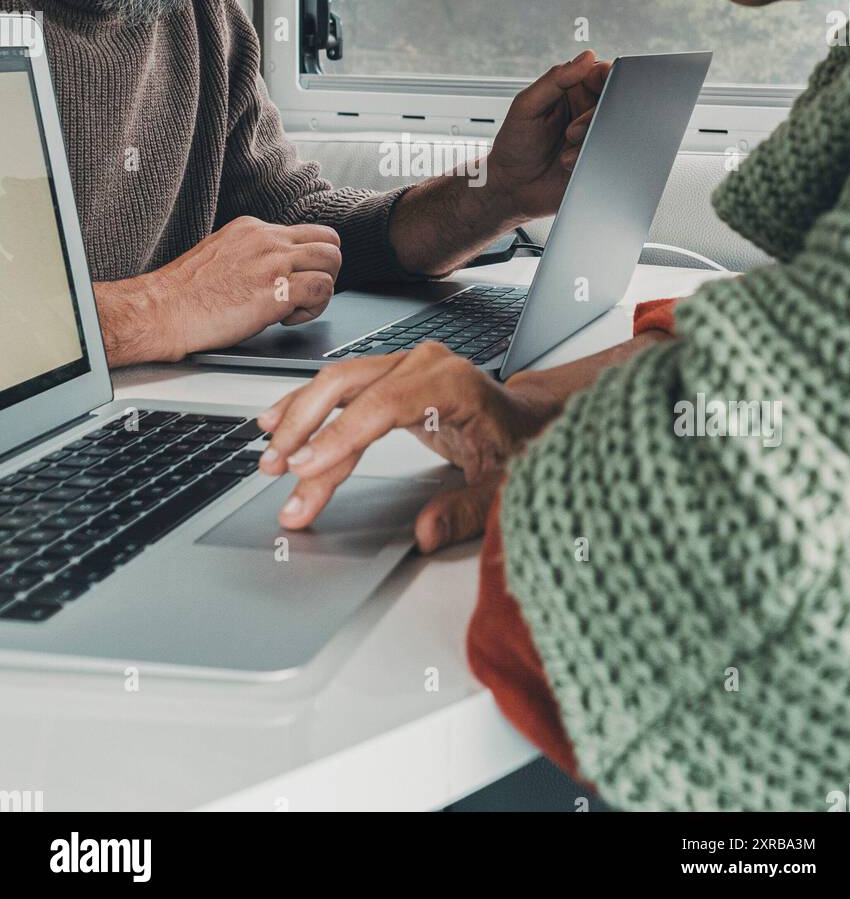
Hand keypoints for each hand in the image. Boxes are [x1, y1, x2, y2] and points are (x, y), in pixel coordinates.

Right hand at [95, 217, 341, 363]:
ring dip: (322, 289)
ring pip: (332, 260)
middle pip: (328, 240)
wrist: (160, 311)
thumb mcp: (220, 255)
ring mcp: (274, 261)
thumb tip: (271, 270)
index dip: (306, 260)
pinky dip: (313, 308)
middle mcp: (266, 238)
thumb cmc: (182, 295)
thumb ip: (250, 255)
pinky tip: (286, 320)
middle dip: (324, 270)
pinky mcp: (278, 289)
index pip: (304, 232)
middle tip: (304, 293)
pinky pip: (323, 289)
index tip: (292, 280)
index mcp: (252, 228)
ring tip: (295, 308)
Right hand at [256, 342, 555, 551]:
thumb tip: (427, 534)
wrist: (531, 417)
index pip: (381, 405)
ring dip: (299, 419)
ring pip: (337, 384)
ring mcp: (406, 365)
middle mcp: (424, 364)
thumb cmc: (522, 443)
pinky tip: (280, 420)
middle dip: (305, 430)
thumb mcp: (505, 484)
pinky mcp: (393, 376)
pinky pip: (343, 388)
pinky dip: (309, 406)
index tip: (304, 467)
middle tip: (275, 471)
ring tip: (269, 456)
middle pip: (347, 387)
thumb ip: (467, 511)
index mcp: (451, 382)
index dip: (338, 436)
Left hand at [486, 49, 611, 223]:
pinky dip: (592, 158)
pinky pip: (612, 154)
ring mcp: (595, 136)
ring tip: (566, 150)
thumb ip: (554, 79)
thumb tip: (586, 57)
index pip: (602, 73)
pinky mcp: (599, 160)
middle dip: (595, 115)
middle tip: (572, 131)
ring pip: (615, 128)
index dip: (609, 75)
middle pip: (615, 100)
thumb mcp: (527, 105)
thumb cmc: (514, 145)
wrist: (512, 189)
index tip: (604, 84)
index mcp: (572, 91)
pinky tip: (570, 165)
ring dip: (592, 139)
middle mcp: (587, 112)